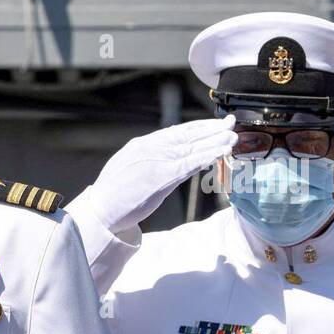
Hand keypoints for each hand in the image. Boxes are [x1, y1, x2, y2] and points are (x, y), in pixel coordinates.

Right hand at [78, 117, 236, 234]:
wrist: (101, 210)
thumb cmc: (114, 195)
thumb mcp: (131, 169)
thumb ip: (151, 162)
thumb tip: (169, 161)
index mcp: (142, 144)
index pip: (176, 132)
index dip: (198, 127)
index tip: (214, 125)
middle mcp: (151, 147)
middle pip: (187, 135)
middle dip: (211, 129)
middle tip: (230, 123)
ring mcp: (157, 160)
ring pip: (192, 147)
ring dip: (215, 141)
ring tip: (232, 137)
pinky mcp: (162, 175)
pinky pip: (190, 162)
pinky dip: (207, 155)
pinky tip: (221, 151)